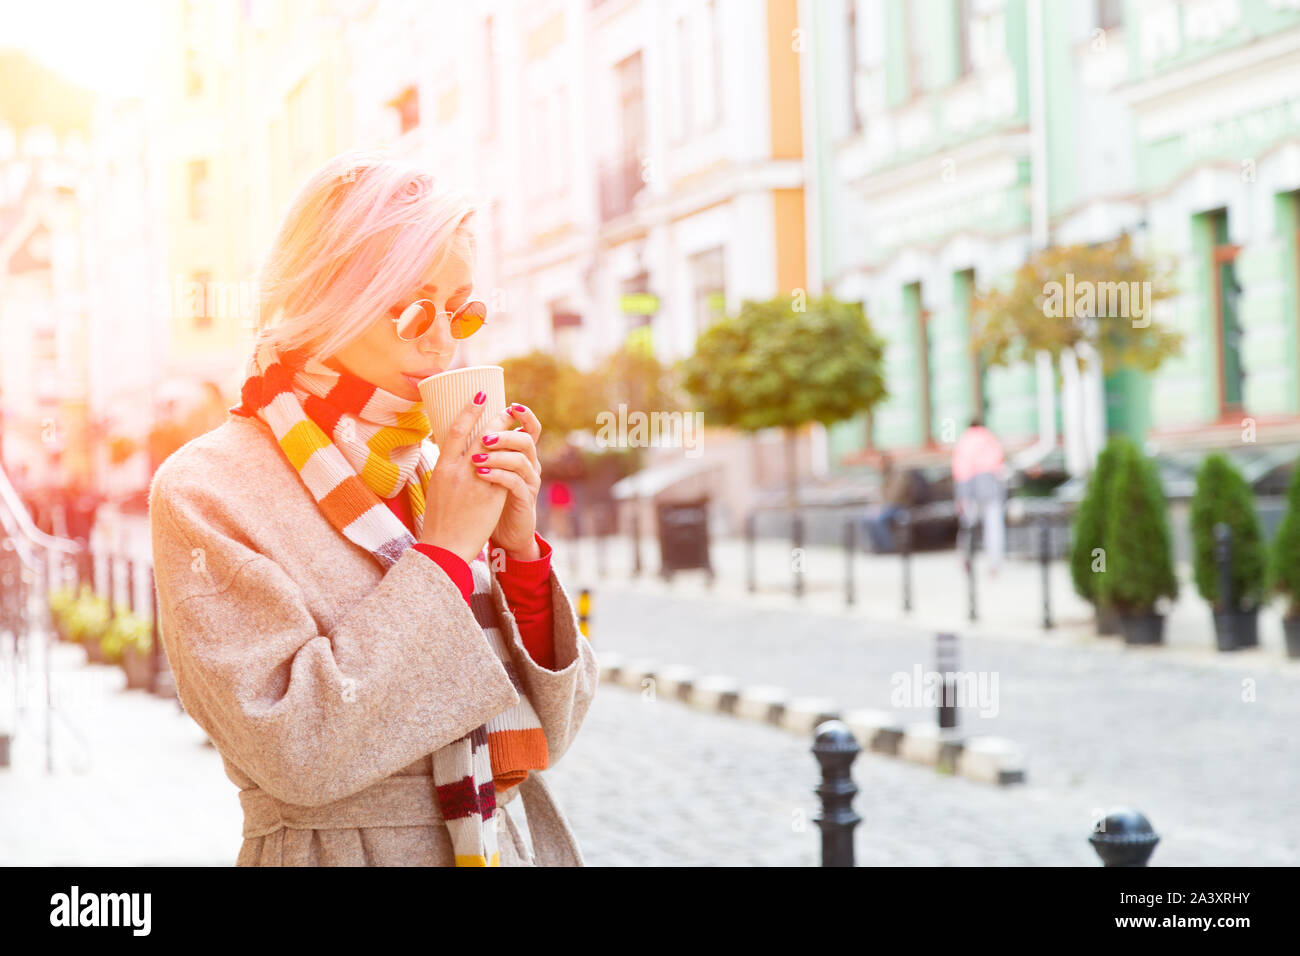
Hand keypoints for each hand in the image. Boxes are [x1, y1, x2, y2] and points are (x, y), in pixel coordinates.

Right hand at [417, 392, 508, 563]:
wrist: (445, 547)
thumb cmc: (439, 520)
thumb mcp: (436, 489)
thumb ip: (447, 470)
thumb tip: (454, 453)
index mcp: (442, 468)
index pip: (456, 431)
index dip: (470, 411)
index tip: (481, 396)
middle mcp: (458, 472)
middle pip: (481, 436)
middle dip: (496, 418)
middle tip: (507, 407)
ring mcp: (476, 483)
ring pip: (496, 451)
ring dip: (508, 435)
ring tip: (516, 425)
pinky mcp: (491, 496)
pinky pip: (505, 472)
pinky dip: (512, 460)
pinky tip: (521, 452)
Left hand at [472, 402, 541, 559]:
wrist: (503, 533)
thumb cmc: (490, 499)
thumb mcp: (487, 471)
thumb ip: (481, 450)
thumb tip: (460, 426)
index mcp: (520, 455)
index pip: (531, 429)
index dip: (525, 415)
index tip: (511, 406)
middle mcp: (529, 466)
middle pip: (525, 440)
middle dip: (504, 435)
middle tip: (484, 439)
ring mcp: (529, 483)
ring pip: (521, 460)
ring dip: (498, 455)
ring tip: (477, 460)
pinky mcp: (524, 500)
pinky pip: (515, 483)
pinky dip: (498, 475)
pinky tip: (482, 474)